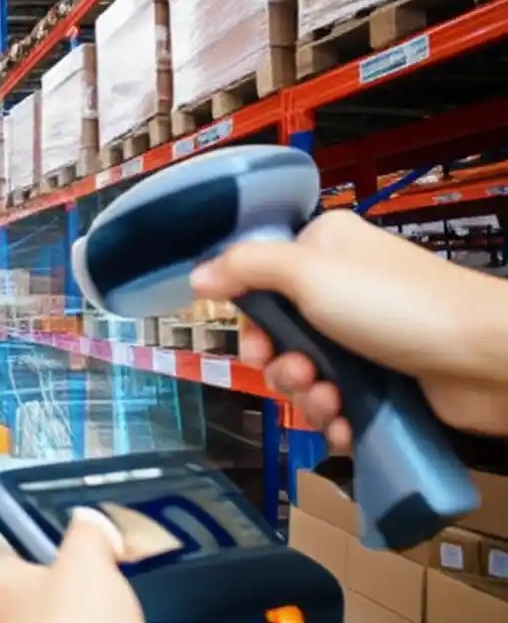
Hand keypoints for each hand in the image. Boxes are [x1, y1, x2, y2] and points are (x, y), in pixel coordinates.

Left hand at [0, 508, 143, 622]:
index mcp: (2, 585)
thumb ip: (87, 531)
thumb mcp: (87, 561)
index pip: (20, 555)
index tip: (86, 550)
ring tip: (119, 617)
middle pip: (45, 594)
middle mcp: (7, 620)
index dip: (56, 551)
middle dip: (78, 592)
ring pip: (62, 621)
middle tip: (110, 587)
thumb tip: (91, 521)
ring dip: (92, 619)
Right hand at [191, 210, 507, 451]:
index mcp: (324, 249)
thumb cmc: (400, 307)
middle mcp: (341, 287)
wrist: (488, 359)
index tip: (255, 342)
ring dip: (306, 396)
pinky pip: (336, 400)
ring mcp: (363, 334)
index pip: (261, 278)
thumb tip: (196, 273)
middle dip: (280, 365)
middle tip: (298, 375)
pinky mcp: (383, 376)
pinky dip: (333, 417)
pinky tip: (343, 426)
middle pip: (278, 332)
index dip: (251, 317)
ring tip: (331, 403)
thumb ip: (247, 268)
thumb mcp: (310, 275)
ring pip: (304, 372)